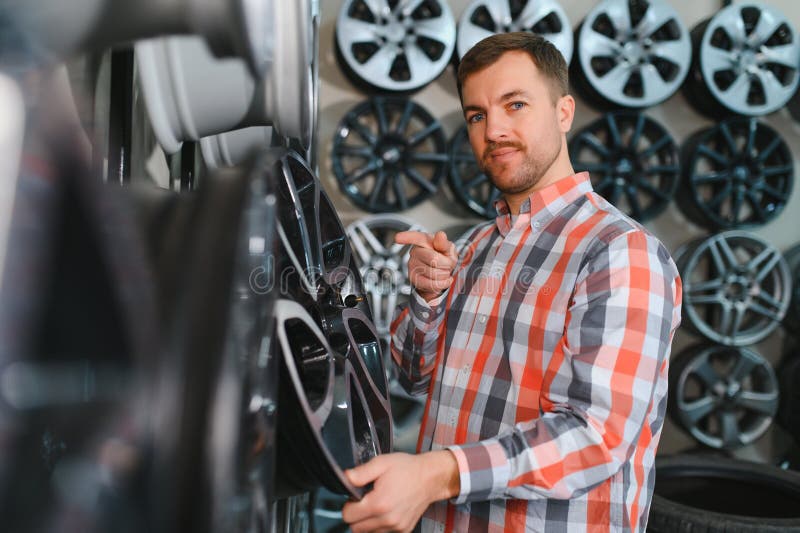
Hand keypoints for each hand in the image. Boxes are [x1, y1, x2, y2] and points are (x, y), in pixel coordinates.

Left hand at [342, 451, 459, 532]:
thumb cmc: (407, 469)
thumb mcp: (381, 463)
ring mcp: (396, 527)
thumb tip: (345, 478)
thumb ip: (360, 473)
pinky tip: (386, 511)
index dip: (348, 504)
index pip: (348, 516)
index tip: (355, 497)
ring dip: (367, 522)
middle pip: (356, 528)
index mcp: (379, 503)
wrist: (430, 477)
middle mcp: (387, 519)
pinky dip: (380, 525)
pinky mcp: (403, 530)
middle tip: (365, 501)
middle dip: (356, 515)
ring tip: (377, 505)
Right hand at [394, 231, 457, 301]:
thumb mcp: (449, 250)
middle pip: (433, 258)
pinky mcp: (413, 278)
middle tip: (447, 264)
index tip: (397, 238)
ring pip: (433, 273)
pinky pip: (431, 283)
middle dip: (446, 264)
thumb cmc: (444, 259)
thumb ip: (444, 244)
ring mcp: (412, 266)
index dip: (407, 237)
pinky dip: (442, 284)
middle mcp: (415, 252)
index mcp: (424, 241)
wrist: (442, 275)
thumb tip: (440, 235)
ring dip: (444, 275)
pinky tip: (443, 280)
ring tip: (443, 272)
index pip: (415, 238)